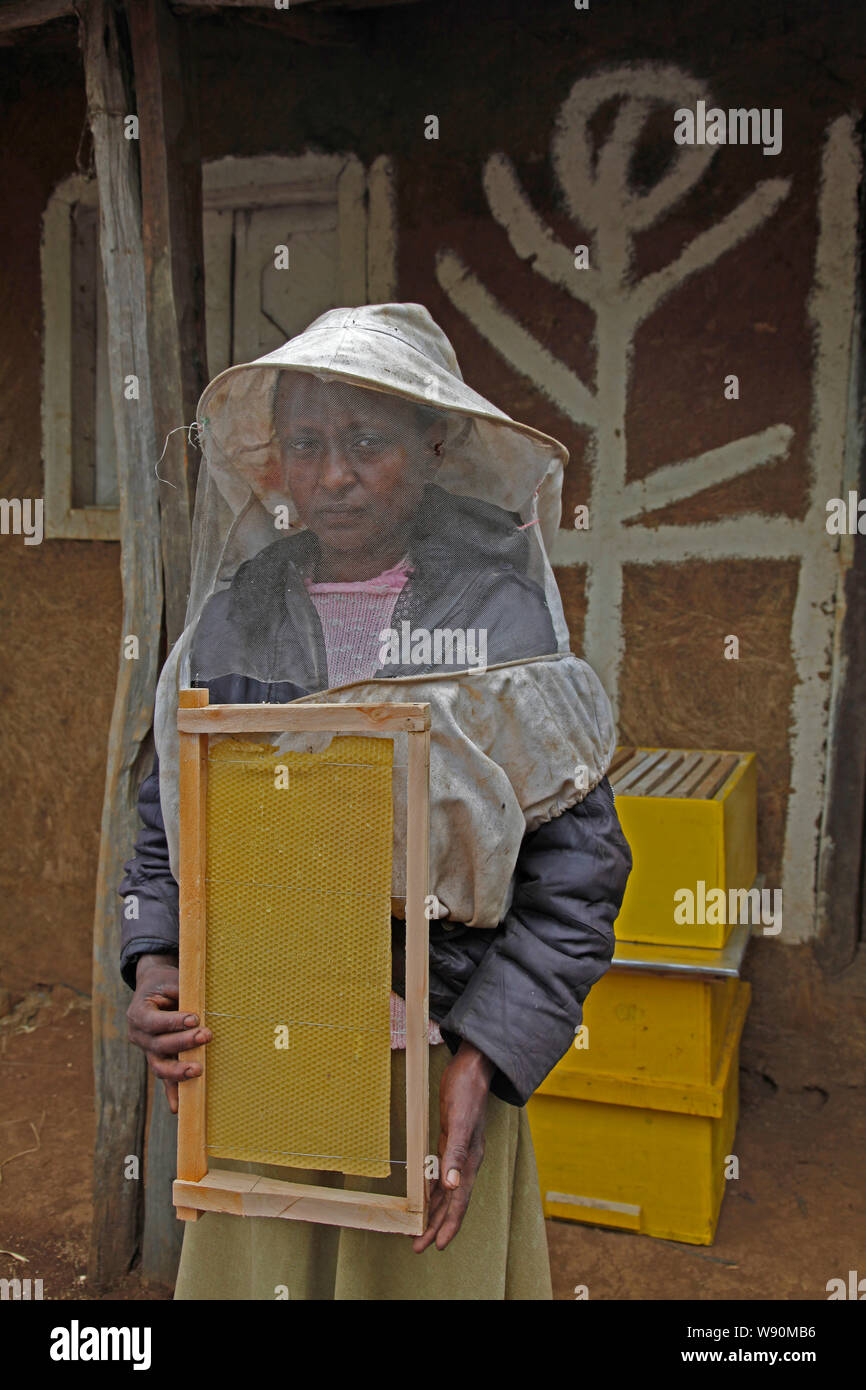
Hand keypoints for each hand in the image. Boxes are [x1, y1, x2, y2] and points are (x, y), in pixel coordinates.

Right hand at [126, 954, 211, 1113]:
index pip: (153, 1022)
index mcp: (138, 1014)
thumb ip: (182, 993)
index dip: (173, 1022)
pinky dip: (172, 1094)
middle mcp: (139, 1036)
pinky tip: (178, 1108)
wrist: (154, 989)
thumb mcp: (171, 981)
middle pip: (159, 1045)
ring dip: (178, 1071)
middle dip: (183, 1042)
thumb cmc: (165, 984)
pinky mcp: (160, 1061)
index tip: (194, 1018)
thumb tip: (200, 1004)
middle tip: (207, 1036)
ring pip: (159, 1067)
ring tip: (198, 1069)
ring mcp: (149, 1052)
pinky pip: (165, 1080)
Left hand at [413, 1040, 494, 1252]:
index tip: (437, 1245)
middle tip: (418, 1247)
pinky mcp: (451, 1140)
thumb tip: (451, 1186)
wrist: (472, 1066)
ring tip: (420, 1230)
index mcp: (470, 1160)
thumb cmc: (466, 1091)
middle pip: (452, 1201)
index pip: (459, 1200)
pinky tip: (425, 1195)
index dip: (449, 1224)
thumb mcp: (459, 1120)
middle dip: (437, 1225)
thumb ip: (455, 1153)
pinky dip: (434, 1188)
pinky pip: (442, 1173)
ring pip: (447, 1191)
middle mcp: (466, 1160)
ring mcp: (459, 1151)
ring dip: (434, 1211)